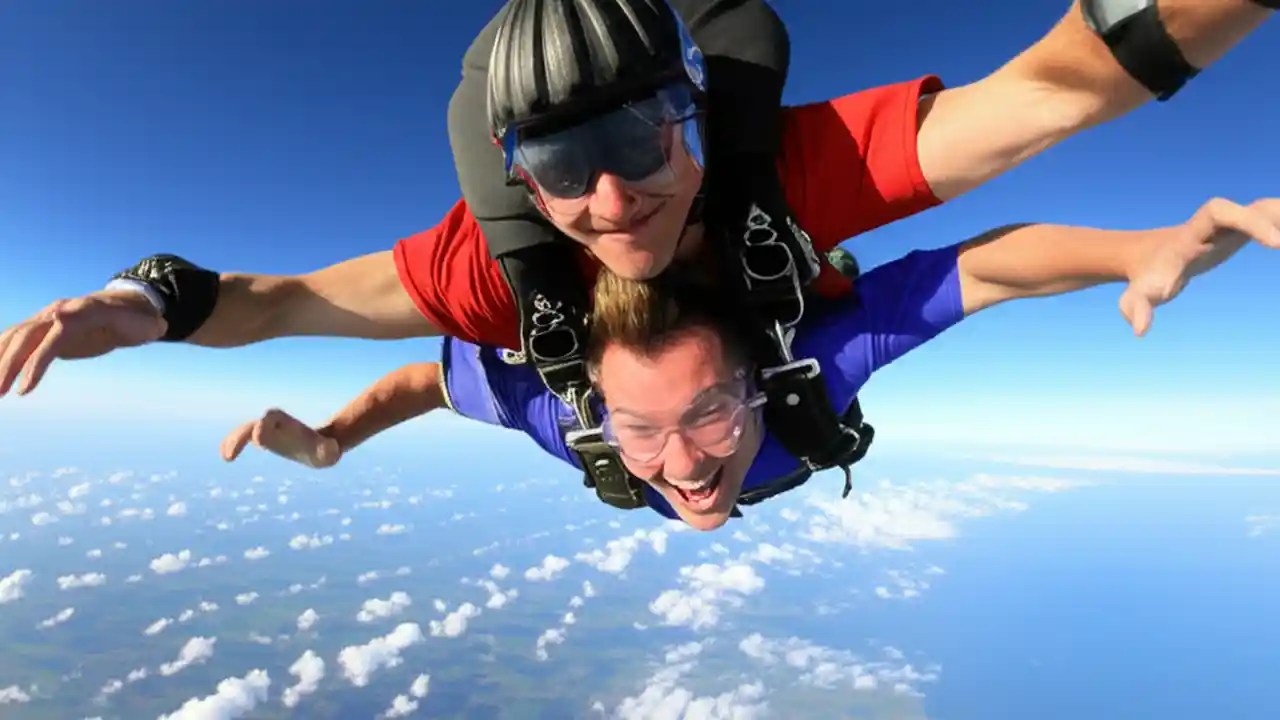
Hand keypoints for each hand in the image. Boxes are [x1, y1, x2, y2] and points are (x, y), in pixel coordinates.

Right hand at [0, 291, 165, 396]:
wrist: (131, 308)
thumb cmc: (141, 320)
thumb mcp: (148, 323)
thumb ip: (137, 323)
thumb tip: (118, 321)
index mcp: (86, 310)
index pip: (57, 333)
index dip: (40, 359)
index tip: (25, 386)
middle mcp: (60, 311)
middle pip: (27, 336)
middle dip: (10, 364)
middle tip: (1, 393)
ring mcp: (49, 318)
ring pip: (15, 338)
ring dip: (0, 361)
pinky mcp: (44, 329)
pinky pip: (15, 340)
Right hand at [221, 408, 341, 468]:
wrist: (322, 446)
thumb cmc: (325, 450)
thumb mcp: (329, 452)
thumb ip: (329, 450)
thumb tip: (332, 451)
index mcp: (288, 425)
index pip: (271, 418)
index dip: (263, 425)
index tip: (257, 438)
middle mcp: (275, 424)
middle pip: (252, 425)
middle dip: (240, 436)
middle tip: (230, 455)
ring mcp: (267, 431)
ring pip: (243, 431)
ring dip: (232, 442)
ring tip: (227, 457)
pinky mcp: (263, 439)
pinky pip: (242, 438)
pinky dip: (232, 444)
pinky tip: (226, 456)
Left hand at [1119, 198, 1279, 335]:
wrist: (1150, 255)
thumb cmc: (1148, 275)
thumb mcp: (1139, 293)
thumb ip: (1135, 308)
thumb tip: (1139, 330)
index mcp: (1194, 232)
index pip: (1221, 212)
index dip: (1249, 221)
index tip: (1277, 245)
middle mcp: (1217, 222)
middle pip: (1255, 208)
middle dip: (1279, 219)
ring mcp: (1234, 223)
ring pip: (1270, 210)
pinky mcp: (1245, 228)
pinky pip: (1274, 220)